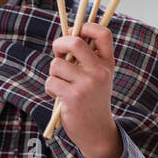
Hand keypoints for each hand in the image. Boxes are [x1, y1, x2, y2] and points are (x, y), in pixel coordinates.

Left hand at [44, 21, 121, 157]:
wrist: (96, 131)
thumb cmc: (92, 100)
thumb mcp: (97, 77)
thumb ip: (86, 57)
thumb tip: (67, 34)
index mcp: (107, 64)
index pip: (103, 34)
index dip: (86, 26)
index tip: (74, 31)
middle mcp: (99, 72)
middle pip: (75, 42)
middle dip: (59, 44)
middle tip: (58, 53)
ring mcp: (86, 84)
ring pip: (57, 64)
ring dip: (53, 74)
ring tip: (61, 85)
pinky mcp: (72, 97)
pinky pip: (51, 82)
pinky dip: (50, 88)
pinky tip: (59, 97)